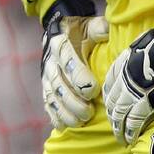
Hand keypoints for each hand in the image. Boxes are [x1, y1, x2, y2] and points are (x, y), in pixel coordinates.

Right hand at [40, 0, 109, 130]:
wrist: (59, 35)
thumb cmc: (80, 34)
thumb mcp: (88, 26)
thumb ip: (99, 28)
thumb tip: (108, 30)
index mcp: (60, 43)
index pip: (66, 60)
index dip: (78, 75)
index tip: (93, 89)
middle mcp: (50, 62)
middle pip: (58, 84)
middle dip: (72, 100)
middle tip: (88, 112)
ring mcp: (46, 77)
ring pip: (52, 97)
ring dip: (65, 111)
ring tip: (80, 122)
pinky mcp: (46, 89)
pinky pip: (47, 104)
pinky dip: (54, 116)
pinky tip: (64, 126)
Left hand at [102, 19, 153, 144]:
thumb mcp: (139, 43)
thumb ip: (133, 54)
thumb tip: (136, 54)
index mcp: (120, 67)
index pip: (109, 88)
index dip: (109, 101)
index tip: (112, 109)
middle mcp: (122, 82)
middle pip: (112, 105)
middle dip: (112, 120)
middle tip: (115, 130)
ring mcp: (132, 93)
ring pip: (119, 116)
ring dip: (119, 130)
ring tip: (121, 139)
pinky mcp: (146, 102)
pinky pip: (134, 121)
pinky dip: (130, 132)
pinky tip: (130, 140)